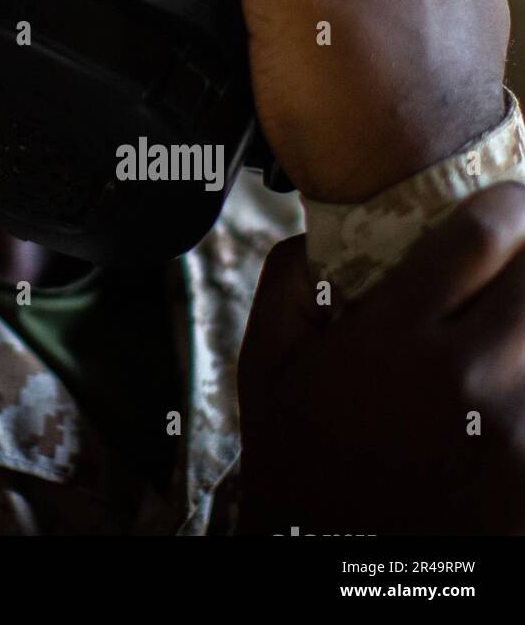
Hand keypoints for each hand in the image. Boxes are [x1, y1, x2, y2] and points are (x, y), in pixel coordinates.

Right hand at [237, 185, 524, 533]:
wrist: (333, 560)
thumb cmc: (299, 460)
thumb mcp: (264, 367)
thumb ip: (285, 284)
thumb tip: (320, 233)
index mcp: (395, 336)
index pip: (482, 235)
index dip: (505, 205)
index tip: (503, 203)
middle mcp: (465, 375)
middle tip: (518, 255)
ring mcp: (512, 430)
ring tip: (506, 318)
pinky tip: (507, 378)